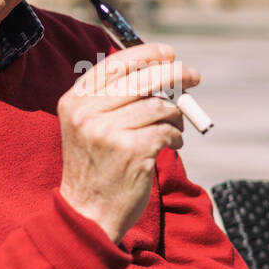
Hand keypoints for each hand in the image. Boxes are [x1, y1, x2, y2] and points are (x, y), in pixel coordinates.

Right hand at [58, 43, 200, 243]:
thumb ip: (113, 99)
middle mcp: (88, 112)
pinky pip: (167, 130)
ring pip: (160, 106)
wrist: (88, 215)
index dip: (146, 54)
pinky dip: (175, 137)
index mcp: (75, 101)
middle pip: (143, 78)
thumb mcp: (89, 128)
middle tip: (193, 76)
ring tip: (173, 130)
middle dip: (175, 74)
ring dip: (175, 117)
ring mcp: (109, 131)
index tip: (169, 53)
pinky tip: (170, 146)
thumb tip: (160, 69)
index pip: (115, 64)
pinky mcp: (132, 150)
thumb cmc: (96, 168)